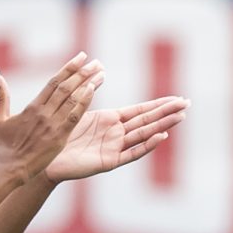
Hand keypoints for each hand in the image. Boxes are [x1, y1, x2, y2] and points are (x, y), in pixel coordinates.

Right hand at [0, 53, 103, 180]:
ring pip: (73, 98)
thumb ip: (1, 95)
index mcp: (32, 106)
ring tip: (101, 72)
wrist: (9, 168)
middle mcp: (44, 112)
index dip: (69, 68)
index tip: (81, 57)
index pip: (54, 82)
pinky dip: (84, 102)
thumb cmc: (3, 146)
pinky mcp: (59, 137)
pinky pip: (75, 116)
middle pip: (66, 87)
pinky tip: (94, 90)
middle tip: (96, 62)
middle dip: (83, 72)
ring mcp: (52, 124)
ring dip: (88, 83)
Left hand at [44, 95, 188, 184]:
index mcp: (111, 121)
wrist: (44, 159)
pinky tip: (160, 136)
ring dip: (162, 125)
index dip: (159, 104)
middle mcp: (116, 134)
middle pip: (147, 121)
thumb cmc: (58, 135)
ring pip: (144, 135)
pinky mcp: (108, 162)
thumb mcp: (77, 109)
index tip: (178, 98)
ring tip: (181, 117)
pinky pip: (131, 153)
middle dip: (167, 112)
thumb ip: (89, 92)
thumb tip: (100, 69)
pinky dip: (146, 145)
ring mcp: (114, 148)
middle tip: (188, 104)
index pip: (141, 110)